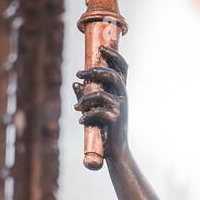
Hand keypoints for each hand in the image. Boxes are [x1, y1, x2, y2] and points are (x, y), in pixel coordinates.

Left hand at [74, 45, 128, 160]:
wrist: (117, 152)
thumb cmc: (106, 129)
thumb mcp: (96, 109)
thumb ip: (86, 95)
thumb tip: (75, 83)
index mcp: (121, 92)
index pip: (123, 68)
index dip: (114, 55)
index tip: (102, 48)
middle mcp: (123, 97)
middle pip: (111, 76)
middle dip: (93, 71)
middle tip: (78, 73)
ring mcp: (121, 108)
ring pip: (101, 94)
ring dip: (86, 98)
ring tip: (77, 106)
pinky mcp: (115, 119)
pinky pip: (97, 111)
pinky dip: (86, 115)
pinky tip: (80, 121)